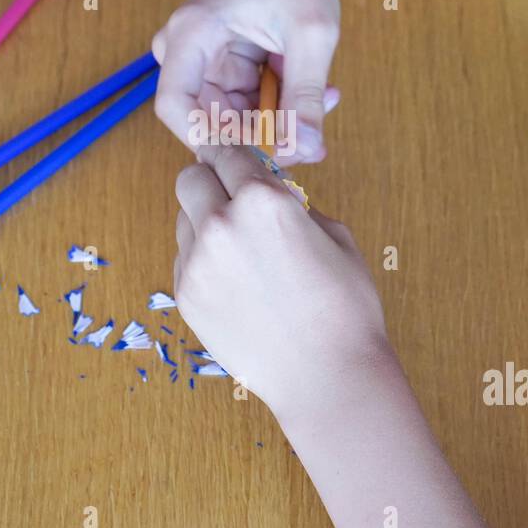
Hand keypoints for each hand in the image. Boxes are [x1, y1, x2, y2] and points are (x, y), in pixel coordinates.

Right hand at [152, 0, 341, 163]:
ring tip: (326, 99)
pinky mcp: (224, 73)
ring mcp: (203, 65)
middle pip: (208, 121)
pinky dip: (285, 108)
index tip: (259, 155)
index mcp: (191, 34)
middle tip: (313, 136)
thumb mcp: (312, 34)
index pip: (174, 107)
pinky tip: (318, 93)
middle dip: (262, 136)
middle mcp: (185, 52)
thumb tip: (306, 151)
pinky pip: (248, 109)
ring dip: (281, 122)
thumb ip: (307, 95)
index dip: (211, 141)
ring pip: (233, 122)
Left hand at [172, 143, 390, 417]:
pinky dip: (203, 260)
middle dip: (210, 180)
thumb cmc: (343, 306)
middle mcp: (220, 224)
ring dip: (205, 221)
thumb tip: (271, 192)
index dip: (231, 152)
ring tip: (242, 252)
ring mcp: (196, 262)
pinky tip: (236, 283)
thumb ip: (293, 204)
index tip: (232, 155)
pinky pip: (185, 259)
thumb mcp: (335, 235)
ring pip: (184, 220)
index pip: (227, 151)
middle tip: (233, 198)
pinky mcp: (185, 296)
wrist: (325, 376)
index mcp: (262, 200)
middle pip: (190, 177)